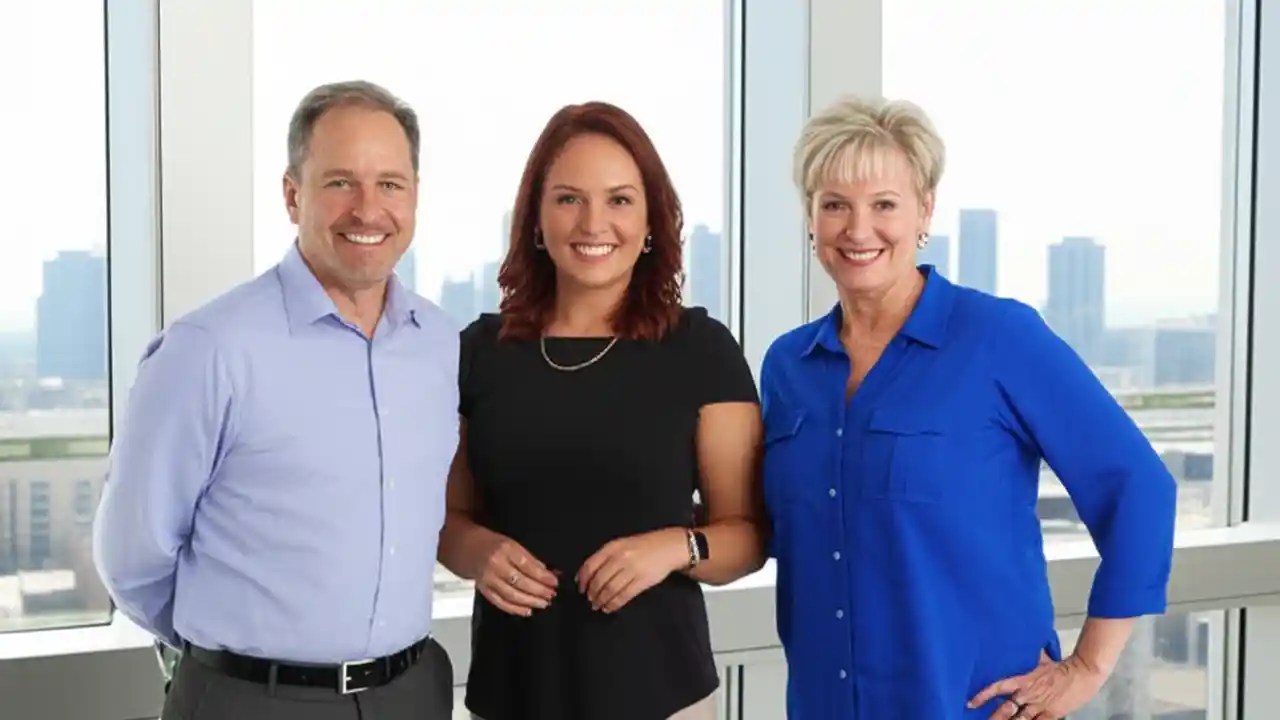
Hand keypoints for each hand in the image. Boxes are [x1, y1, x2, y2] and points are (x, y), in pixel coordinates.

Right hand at [474, 533, 558, 616]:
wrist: (467, 547)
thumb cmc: (492, 544)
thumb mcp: (512, 543)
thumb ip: (529, 558)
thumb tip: (548, 572)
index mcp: (505, 549)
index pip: (528, 565)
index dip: (543, 576)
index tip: (554, 582)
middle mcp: (496, 564)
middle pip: (520, 582)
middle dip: (539, 591)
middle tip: (551, 594)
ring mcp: (488, 578)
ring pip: (511, 595)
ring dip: (530, 601)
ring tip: (543, 603)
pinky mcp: (484, 589)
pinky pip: (500, 602)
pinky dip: (515, 608)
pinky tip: (527, 610)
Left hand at [576, 528, 687, 612]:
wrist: (668, 546)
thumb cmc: (642, 546)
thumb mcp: (622, 545)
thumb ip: (605, 557)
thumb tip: (585, 575)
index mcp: (613, 547)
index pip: (590, 565)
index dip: (583, 580)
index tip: (580, 589)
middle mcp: (620, 557)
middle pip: (599, 580)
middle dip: (592, 593)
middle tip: (590, 600)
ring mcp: (632, 569)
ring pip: (610, 589)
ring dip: (601, 600)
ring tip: (598, 605)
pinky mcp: (642, 581)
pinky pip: (624, 595)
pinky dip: (614, 604)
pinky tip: (610, 607)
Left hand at [969, 652, 1107, 718]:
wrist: (1083, 672)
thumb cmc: (1062, 665)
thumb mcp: (1040, 659)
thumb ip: (1027, 658)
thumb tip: (1020, 646)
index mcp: (1023, 679)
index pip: (998, 687)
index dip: (983, 695)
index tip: (971, 703)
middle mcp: (1028, 694)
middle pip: (1006, 709)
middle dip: (994, 718)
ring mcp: (1040, 705)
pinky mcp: (1052, 714)